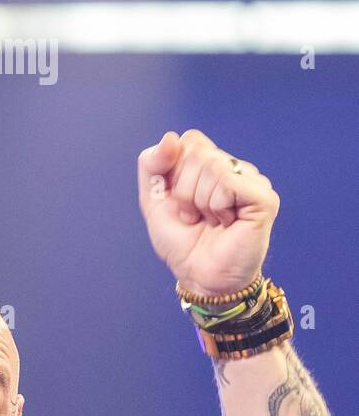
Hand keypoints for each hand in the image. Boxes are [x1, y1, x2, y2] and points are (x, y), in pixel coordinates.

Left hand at [137, 129, 279, 298]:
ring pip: (211, 166)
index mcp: (211, 165)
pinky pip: (228, 182)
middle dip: (184, 191)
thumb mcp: (154, 201)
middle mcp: (234, 168)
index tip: (178, 202)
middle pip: (197, 153)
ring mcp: (251, 180)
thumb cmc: (182, 244)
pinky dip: (216, 206)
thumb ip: (152, 166)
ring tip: (210, 220)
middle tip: (195, 216)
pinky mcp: (263, 196)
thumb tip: (170, 138)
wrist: (199, 277)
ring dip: (199, 202)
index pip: (188, 141)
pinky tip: (226, 222)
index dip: (173, 173)